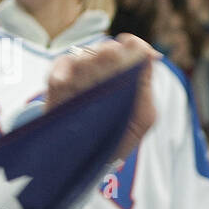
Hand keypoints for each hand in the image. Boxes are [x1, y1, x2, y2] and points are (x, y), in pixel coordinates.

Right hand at [46, 35, 156, 160]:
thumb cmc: (121, 136)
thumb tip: (152, 56)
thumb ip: (146, 86)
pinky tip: (64, 82)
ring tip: (92, 75)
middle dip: (111, 53)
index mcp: (126, 74)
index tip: (141, 52)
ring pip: (82, 56)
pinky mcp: (59, 86)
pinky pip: (57, 70)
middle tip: (113, 58)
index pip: (131, 48)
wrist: (95, 161)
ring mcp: (80, 76)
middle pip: (106, 49)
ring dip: (87, 62)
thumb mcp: (143, 117)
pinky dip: (60, 73)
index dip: (135, 46)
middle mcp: (103, 70)